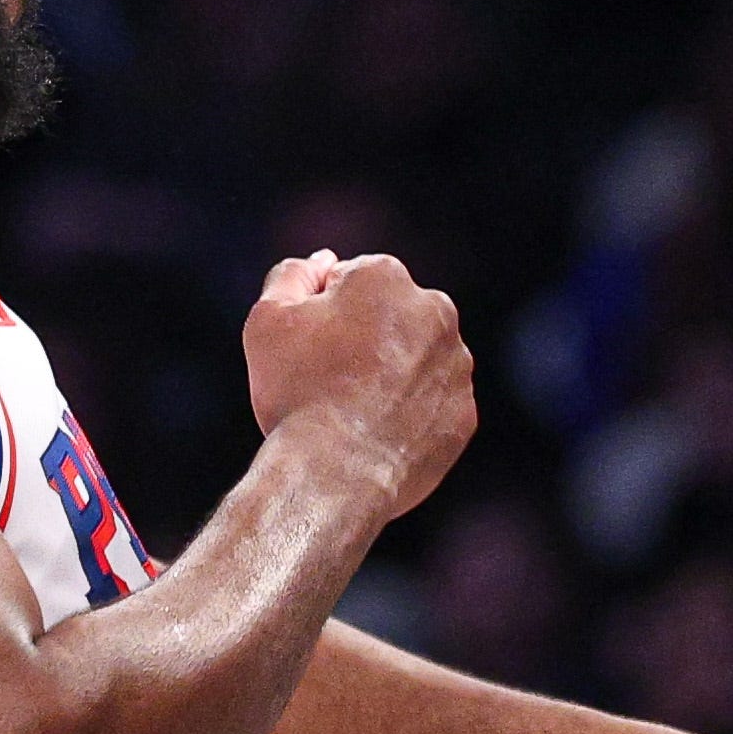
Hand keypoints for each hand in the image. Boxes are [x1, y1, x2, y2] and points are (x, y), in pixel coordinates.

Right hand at [243, 251, 473, 520]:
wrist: (335, 472)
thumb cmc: (297, 391)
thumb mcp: (268, 319)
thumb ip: (293, 276)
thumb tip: (324, 262)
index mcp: (386, 276)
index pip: (349, 283)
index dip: (321, 316)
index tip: (309, 349)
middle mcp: (434, 310)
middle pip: (390, 318)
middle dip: (365, 339)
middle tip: (330, 381)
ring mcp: (456, 363)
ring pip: (416, 360)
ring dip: (391, 375)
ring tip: (355, 412)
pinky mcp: (464, 411)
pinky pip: (433, 404)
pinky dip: (411, 414)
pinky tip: (380, 434)